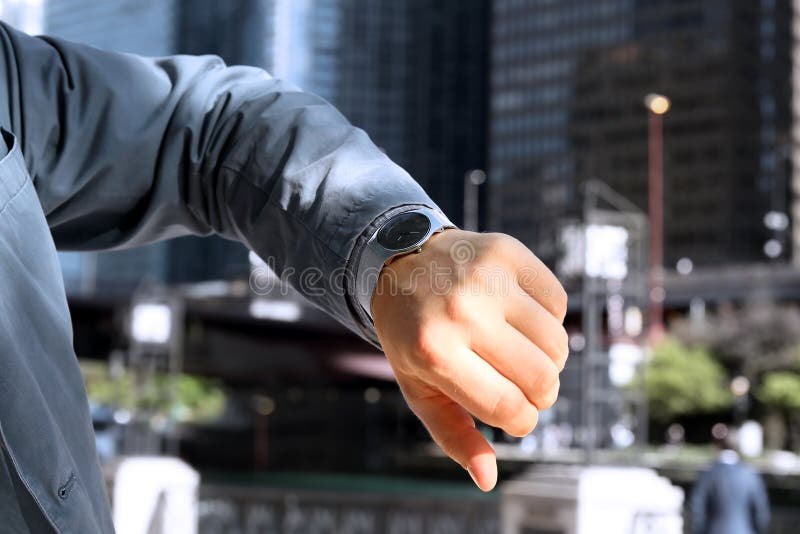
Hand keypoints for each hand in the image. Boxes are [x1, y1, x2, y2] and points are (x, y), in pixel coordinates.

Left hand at [372, 230, 567, 490]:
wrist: (401, 261)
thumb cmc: (413, 336)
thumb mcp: (419, 389)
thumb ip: (453, 435)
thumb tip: (488, 479)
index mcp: (434, 352)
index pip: (508, 407)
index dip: (522, 421)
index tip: (516, 415)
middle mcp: (461, 312)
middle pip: (542, 378)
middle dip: (541, 394)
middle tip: (522, 385)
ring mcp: (486, 278)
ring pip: (557, 343)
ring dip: (548, 359)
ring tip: (519, 352)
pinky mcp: (507, 252)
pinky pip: (559, 302)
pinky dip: (548, 319)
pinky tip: (519, 317)